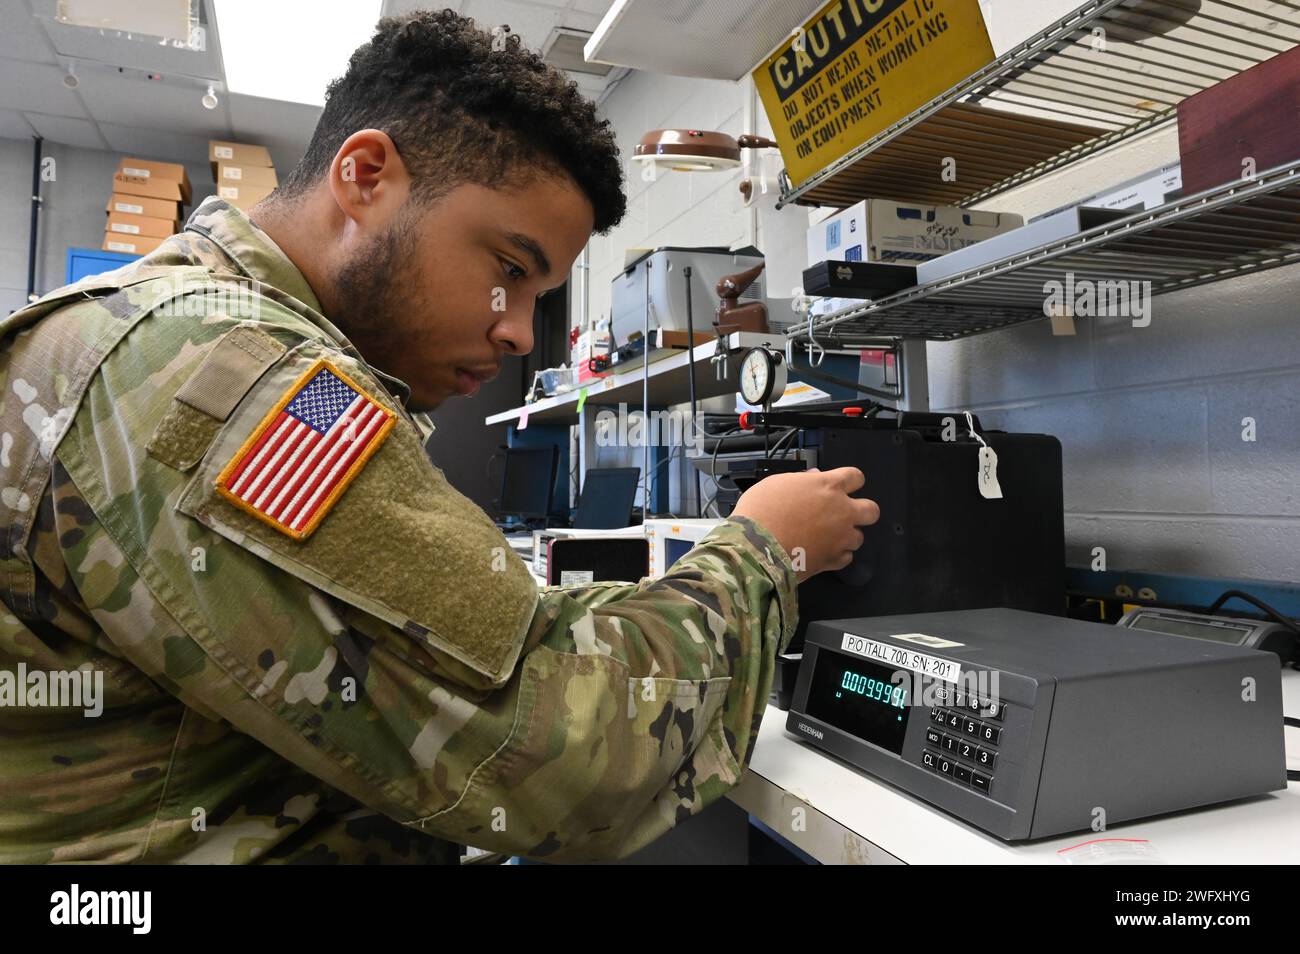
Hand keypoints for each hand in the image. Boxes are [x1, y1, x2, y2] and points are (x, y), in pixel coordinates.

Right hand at [732, 467, 878, 582]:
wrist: (755, 547)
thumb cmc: (760, 512)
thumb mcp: (776, 483)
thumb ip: (801, 480)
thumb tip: (812, 477)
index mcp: (828, 486)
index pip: (856, 477)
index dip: (850, 482)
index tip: (843, 486)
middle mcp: (841, 511)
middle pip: (871, 510)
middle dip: (862, 511)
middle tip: (845, 514)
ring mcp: (840, 537)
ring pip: (859, 537)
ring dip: (846, 536)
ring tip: (826, 537)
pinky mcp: (833, 560)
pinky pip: (846, 557)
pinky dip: (836, 555)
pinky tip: (821, 551)